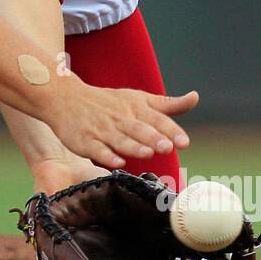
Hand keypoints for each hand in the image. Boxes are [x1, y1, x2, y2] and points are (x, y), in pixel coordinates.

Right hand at [47, 81, 198, 169]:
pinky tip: (116, 162)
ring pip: (119, 139)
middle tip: (167, 147)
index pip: (157, 119)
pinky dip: (106, 155)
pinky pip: (96, 149)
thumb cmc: (107, 102)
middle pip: (139, 129)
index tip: (184, 142)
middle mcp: (120, 118)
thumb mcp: (139, 99)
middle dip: (153, 138)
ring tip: (148, 153)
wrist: (65, 98)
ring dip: (133, 146)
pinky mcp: (84, 140)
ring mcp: (101, 130)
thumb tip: (195, 98)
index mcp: (136, 108)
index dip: (171, 130)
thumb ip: (168, 104)